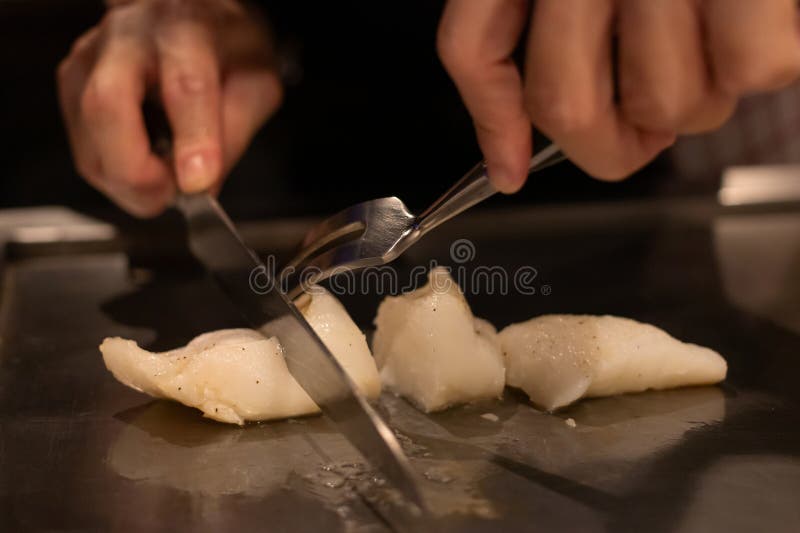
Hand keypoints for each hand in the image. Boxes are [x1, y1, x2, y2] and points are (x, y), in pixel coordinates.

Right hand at [57, 0, 281, 216]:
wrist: (192, 16)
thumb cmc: (228, 49)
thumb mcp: (256, 86)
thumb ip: (234, 135)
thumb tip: (203, 186)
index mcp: (188, 30)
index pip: (186, 86)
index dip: (193, 140)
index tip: (198, 183)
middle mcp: (131, 36)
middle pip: (108, 105)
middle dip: (135, 171)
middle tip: (167, 198)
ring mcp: (93, 56)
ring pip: (87, 132)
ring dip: (123, 180)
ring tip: (161, 185)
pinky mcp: (74, 80)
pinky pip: (81, 143)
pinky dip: (112, 171)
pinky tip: (142, 167)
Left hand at [437, 0, 799, 191]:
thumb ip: (527, 49)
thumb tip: (508, 166)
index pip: (473, 49)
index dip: (493, 124)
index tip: (509, 169)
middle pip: (565, 107)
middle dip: (612, 143)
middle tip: (645, 120)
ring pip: (661, 103)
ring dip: (691, 102)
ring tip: (702, 49)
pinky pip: (750, 68)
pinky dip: (754, 66)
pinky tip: (747, 26)